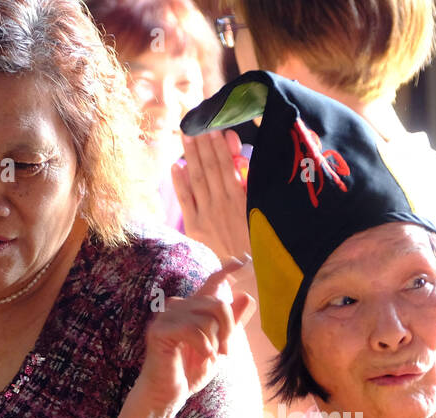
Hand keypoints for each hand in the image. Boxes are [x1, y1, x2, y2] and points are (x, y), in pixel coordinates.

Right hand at [134, 257, 255, 415]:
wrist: (168, 394)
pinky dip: (204, 345)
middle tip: (227, 352)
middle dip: (229, 329)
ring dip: (216, 341)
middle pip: (216, 303)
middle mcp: (178, 307)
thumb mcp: (218, 347)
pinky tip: (204, 357)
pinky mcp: (159, 331)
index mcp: (192, 309)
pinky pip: (192, 329)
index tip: (243, 259)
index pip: (211, 284)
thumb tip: (247, 296)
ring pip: (206, 318)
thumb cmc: (190, 372)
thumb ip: (232, 324)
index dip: (227, 271)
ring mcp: (165, 317)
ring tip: (212, 357)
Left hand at [174, 130, 249, 260]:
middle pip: (210, 167)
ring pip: (197, 179)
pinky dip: (180, 183)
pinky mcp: (195, 228)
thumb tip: (238, 162)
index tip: (215, 128)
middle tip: (195, 123)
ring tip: (186, 135)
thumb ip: (249, 186)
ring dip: (191, 155)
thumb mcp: (260, 213)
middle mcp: (222, 203)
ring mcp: (207, 215)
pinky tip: (176, 166)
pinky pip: (186, 201)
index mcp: (241, 199)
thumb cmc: (257, 244)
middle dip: (203, 144)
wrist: (246, 276)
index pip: (227, 165)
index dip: (220, 146)